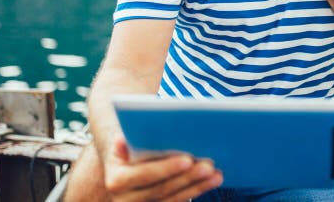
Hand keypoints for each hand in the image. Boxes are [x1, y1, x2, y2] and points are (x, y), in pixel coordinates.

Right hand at [103, 135, 222, 201]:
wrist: (120, 177)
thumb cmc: (125, 155)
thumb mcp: (120, 148)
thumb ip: (126, 143)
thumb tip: (125, 138)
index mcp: (117, 181)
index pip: (145, 174)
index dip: (166, 168)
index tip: (187, 159)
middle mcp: (126, 200)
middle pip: (163, 189)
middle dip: (188, 177)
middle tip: (209, 165)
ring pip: (174, 199)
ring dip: (198, 186)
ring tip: (216, 174)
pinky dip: (196, 191)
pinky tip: (210, 182)